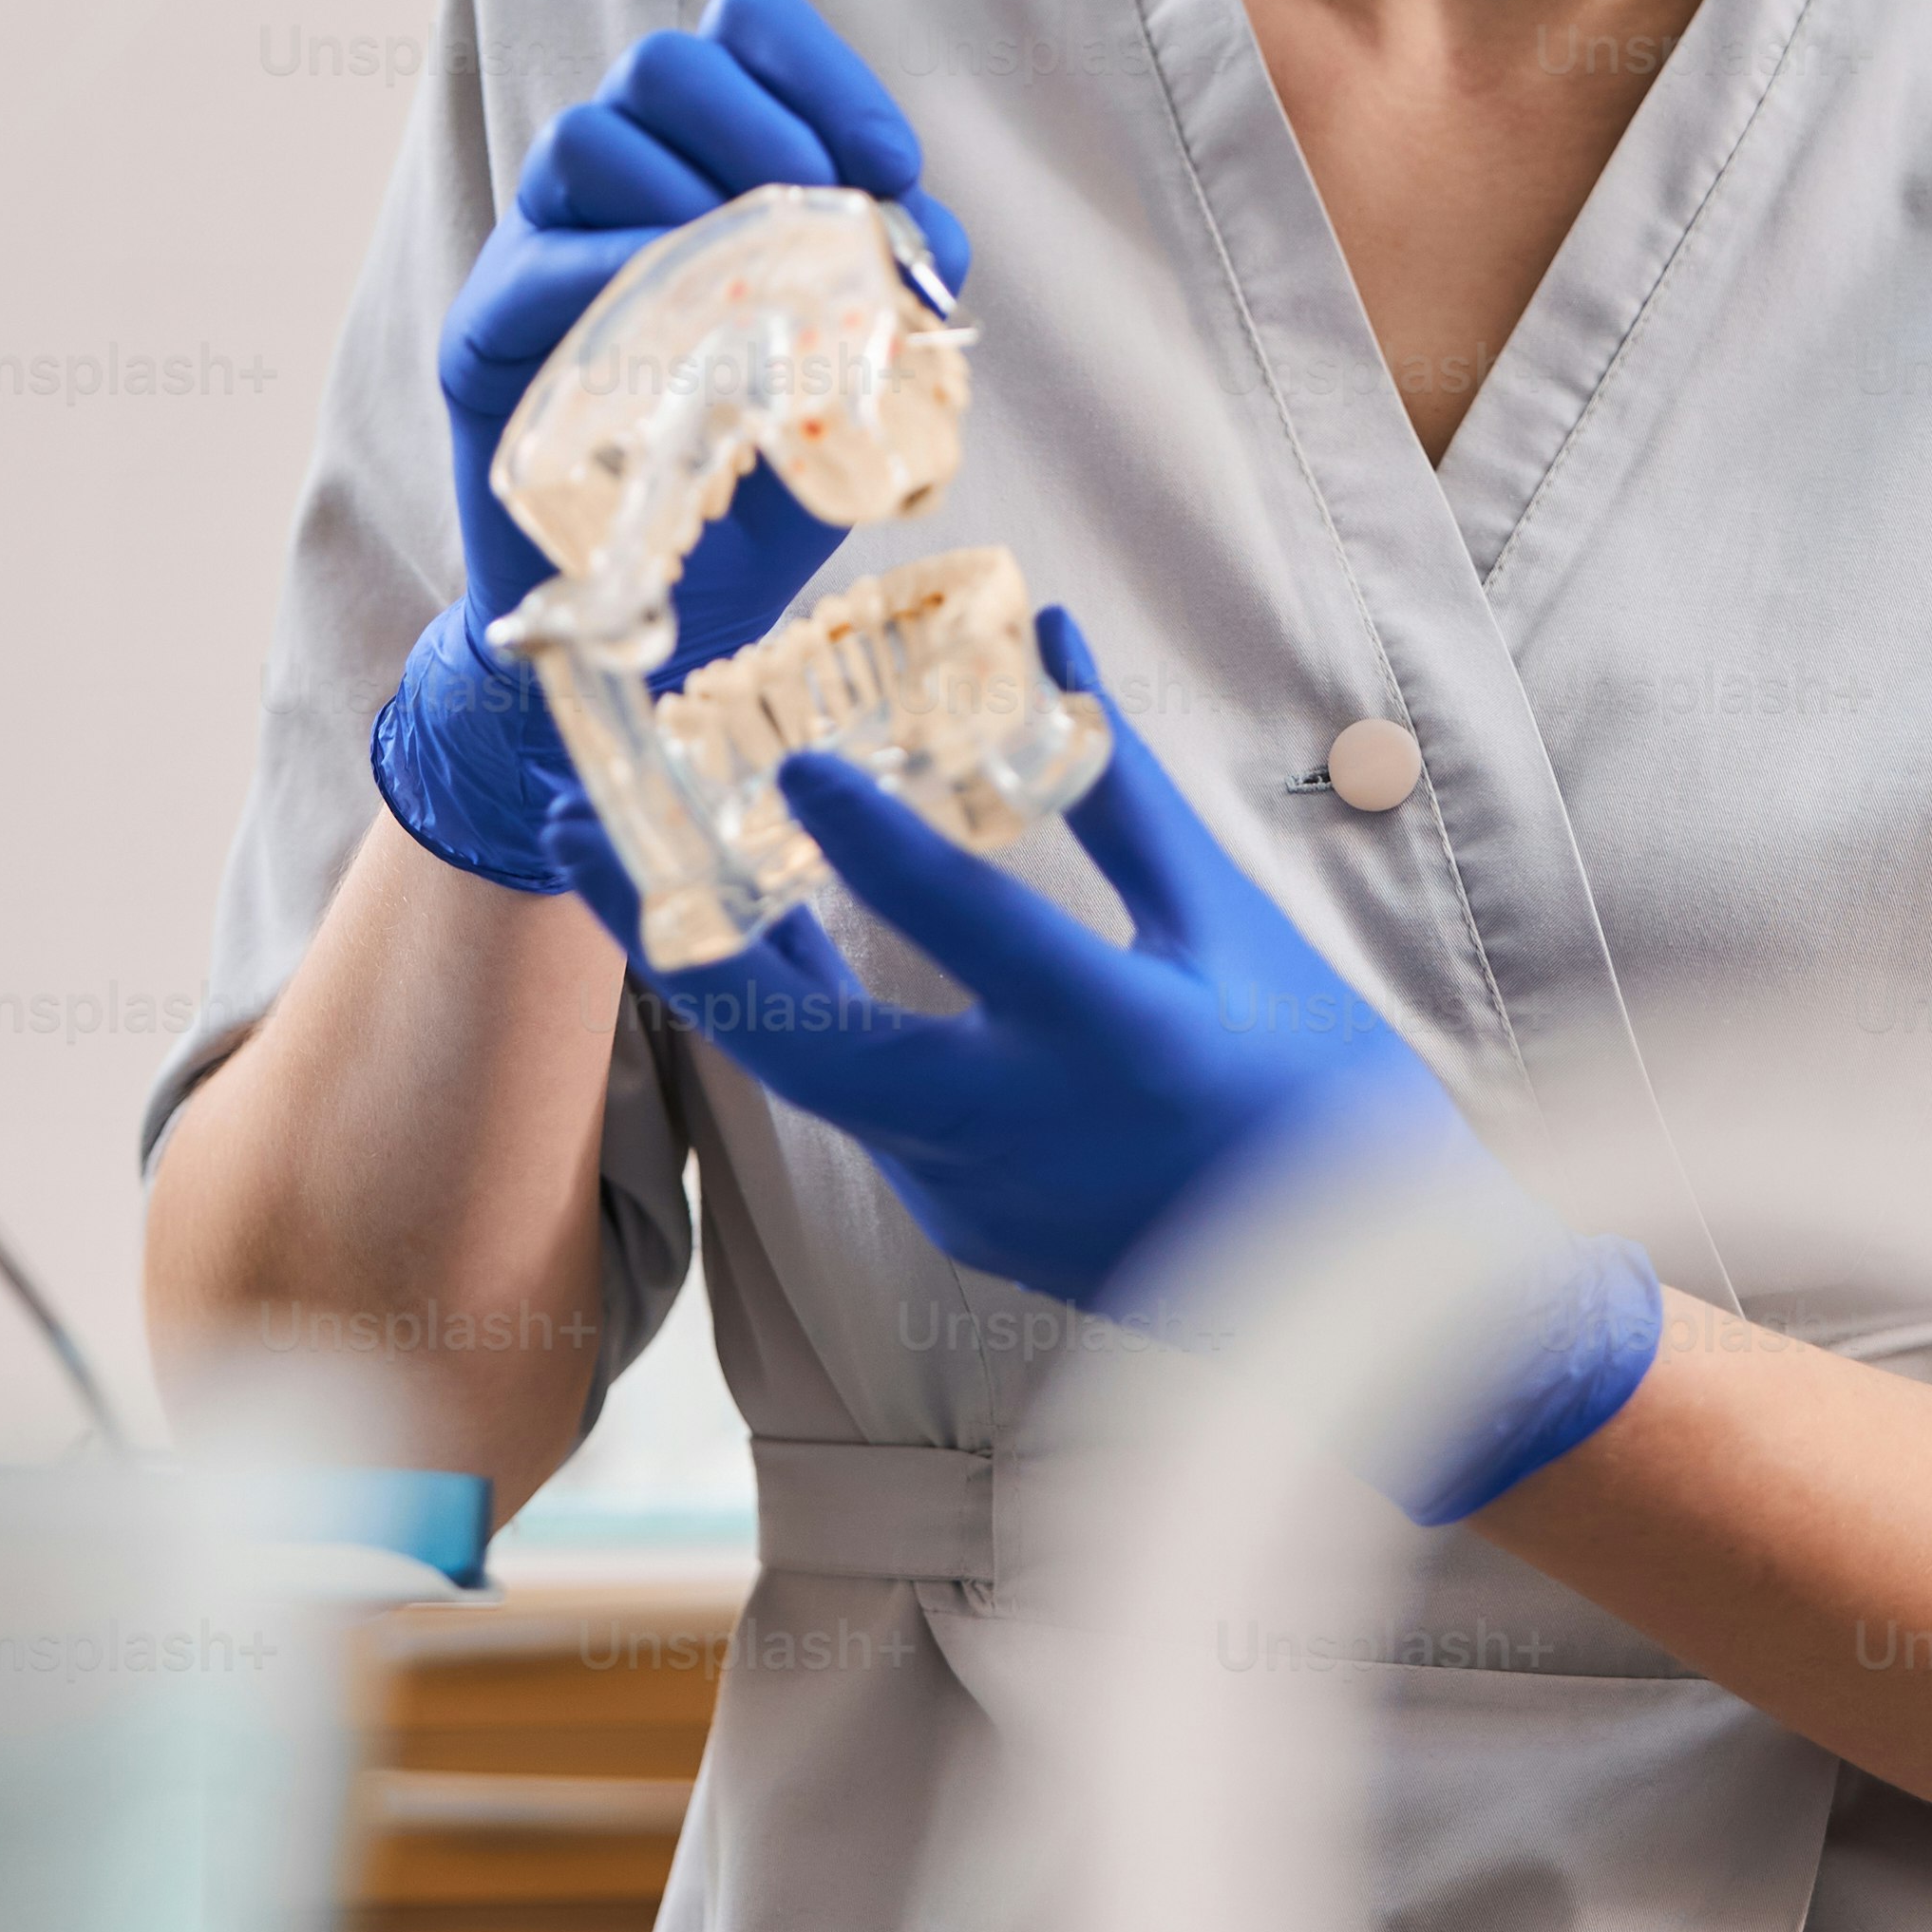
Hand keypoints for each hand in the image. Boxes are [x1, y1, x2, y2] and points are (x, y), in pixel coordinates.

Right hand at [368, 0, 969, 892]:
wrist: (680, 607)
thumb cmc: (772, 474)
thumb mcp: (864, 375)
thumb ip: (895, 292)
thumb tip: (923, 235)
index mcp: (712, 161)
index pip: (748, 35)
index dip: (822, 72)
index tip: (891, 164)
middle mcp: (621, 182)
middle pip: (662, 63)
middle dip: (759, 121)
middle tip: (822, 212)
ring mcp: (545, 244)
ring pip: (588, 137)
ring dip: (689, 192)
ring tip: (756, 279)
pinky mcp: (490, 327)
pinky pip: (540, 261)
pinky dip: (619, 272)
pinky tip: (684, 319)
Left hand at [550, 609, 1665, 1520]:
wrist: (1350, 1291)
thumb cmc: (1313, 1082)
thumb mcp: (1223, 920)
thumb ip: (1117, 787)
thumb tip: (1050, 640)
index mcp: (1114, 1035)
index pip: (971, 927)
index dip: (875, 841)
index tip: (793, 760)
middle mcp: (1020, 1127)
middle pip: (803, 1043)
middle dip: (675, 936)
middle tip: (580, 832)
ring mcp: (972, 1190)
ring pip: (808, 1076)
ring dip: (725, 968)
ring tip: (637, 864)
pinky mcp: (955, 1218)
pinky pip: (858, 1107)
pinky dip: (807, 1017)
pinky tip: (776, 935)